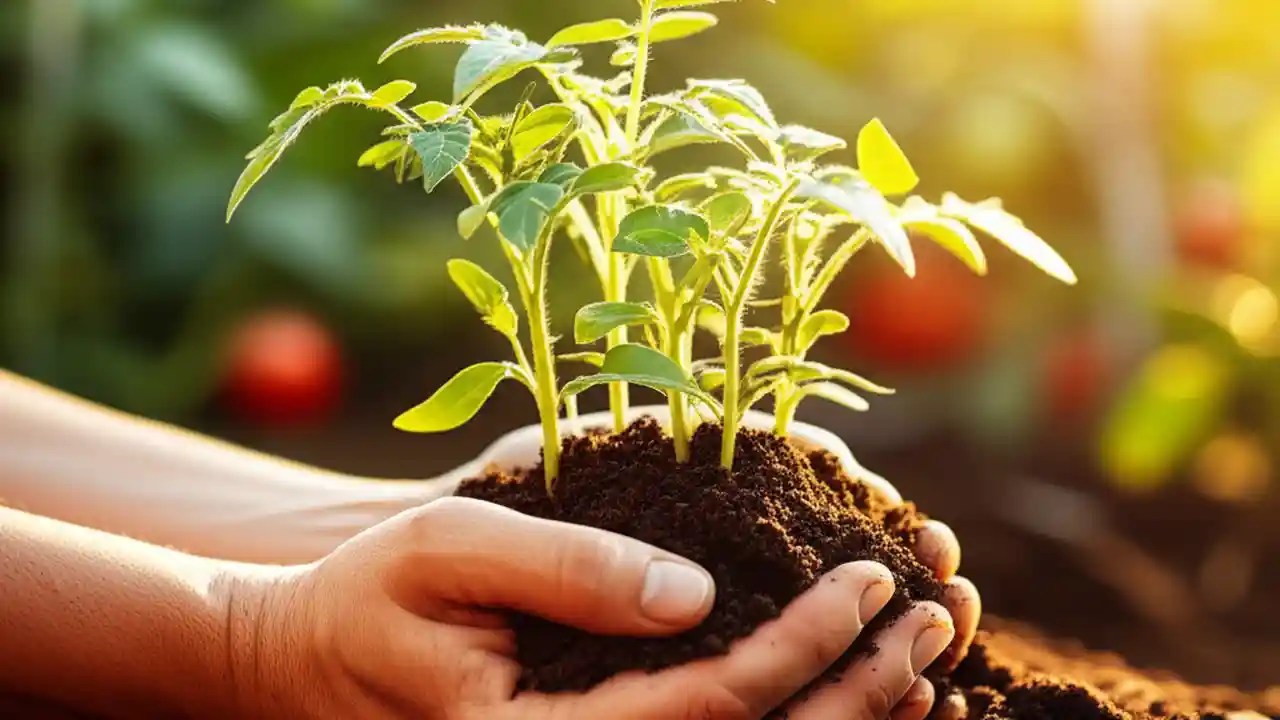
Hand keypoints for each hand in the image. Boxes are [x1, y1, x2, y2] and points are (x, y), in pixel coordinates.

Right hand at [231, 496, 953, 719]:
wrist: (308, 660)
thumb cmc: (371, 597)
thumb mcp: (449, 553)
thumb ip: (566, 569)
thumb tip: (696, 592)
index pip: (711, 704)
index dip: (803, 644)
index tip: (867, 579)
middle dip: (859, 689)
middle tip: (934, 617)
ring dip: (849, 711)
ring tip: (928, 651)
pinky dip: (799, 716)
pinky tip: (855, 681)